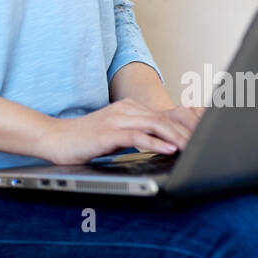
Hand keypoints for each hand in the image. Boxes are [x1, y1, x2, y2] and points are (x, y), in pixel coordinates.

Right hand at [42, 99, 204, 166]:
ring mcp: (116, 119)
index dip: (187, 126)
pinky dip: (154, 142)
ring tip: (191, 148)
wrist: (54, 138)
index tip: (203, 139)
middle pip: (165, 118)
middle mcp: (125, 110)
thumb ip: (138, 134)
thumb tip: (165, 145)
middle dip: (187, 132)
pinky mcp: (107, 132)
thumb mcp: (115, 133)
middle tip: (203, 145)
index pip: (165, 115)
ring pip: (154, 124)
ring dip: (176, 137)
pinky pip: (136, 135)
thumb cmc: (85, 140)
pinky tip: (167, 149)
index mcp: (129, 108)